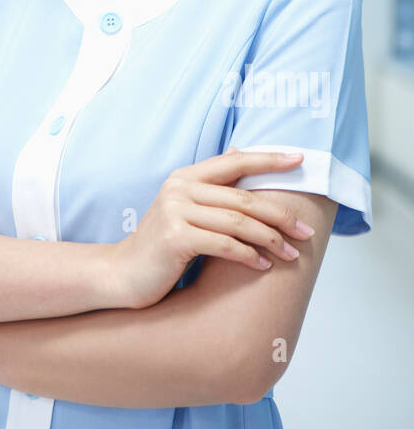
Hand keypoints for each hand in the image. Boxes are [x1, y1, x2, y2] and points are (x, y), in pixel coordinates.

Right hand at [108, 148, 313, 309]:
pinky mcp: (174, 237)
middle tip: (306, 231)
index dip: (268, 160)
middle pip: (243, 197)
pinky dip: (248, 256)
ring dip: (271, 240)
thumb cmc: (161, 246)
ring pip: (238, 222)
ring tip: (291, 254)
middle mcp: (179, 188)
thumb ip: (211, 187)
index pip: (234, 161)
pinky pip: (224, 245)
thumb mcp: (184, 210)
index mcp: (184, 177)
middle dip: (281, 214)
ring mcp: (175, 211)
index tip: (300, 159)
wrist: (122, 274)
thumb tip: (239, 154)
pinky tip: (262, 266)